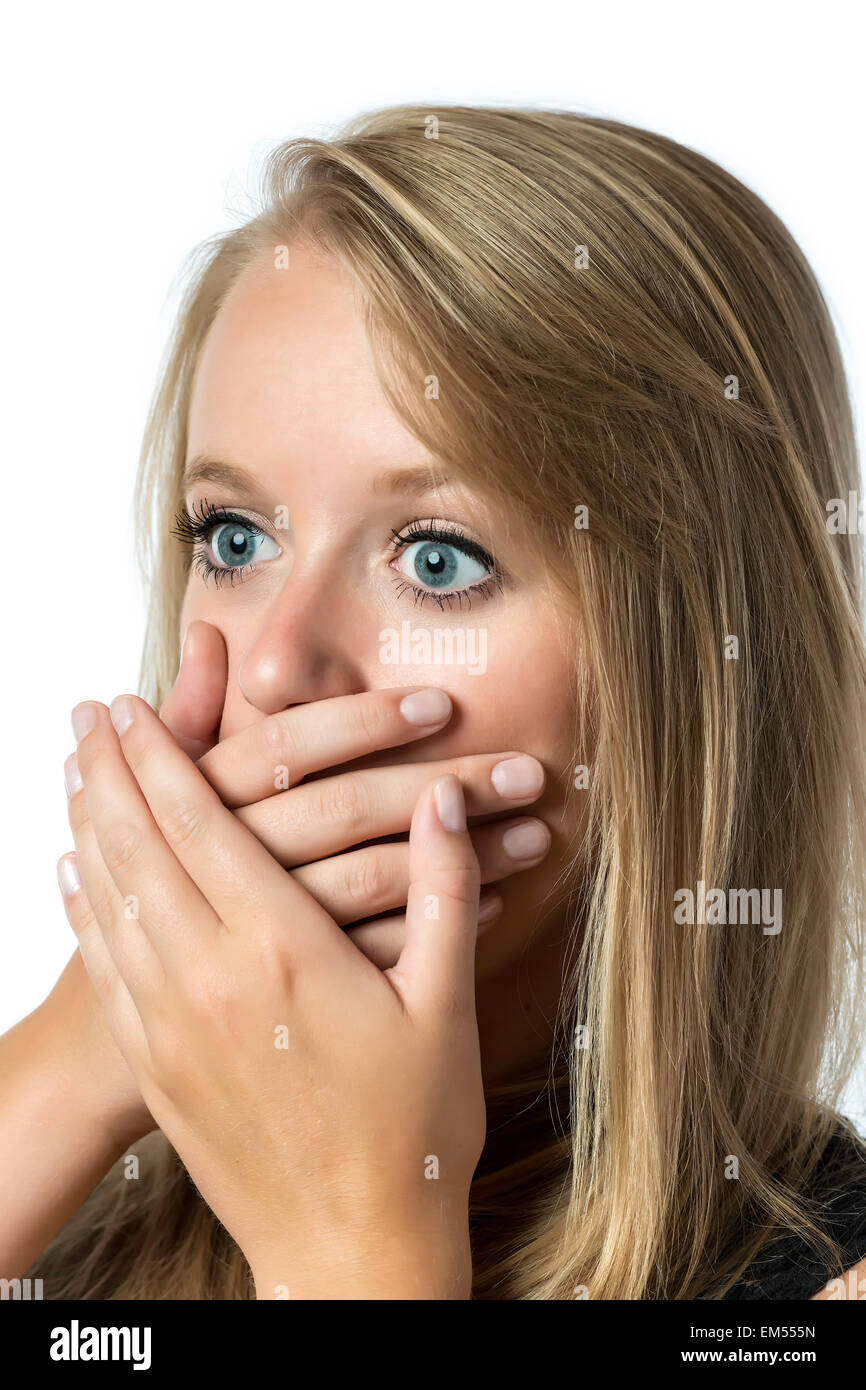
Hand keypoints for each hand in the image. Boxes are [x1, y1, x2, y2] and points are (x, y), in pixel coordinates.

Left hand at [61, 696, 485, 1296]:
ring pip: (108, 902)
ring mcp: (172, 1026)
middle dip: (108, 772)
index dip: (162, 758)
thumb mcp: (447, 1004)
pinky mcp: (156, 1068)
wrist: (352, 1250)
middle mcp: (210, 978)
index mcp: (283, 951)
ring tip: (70, 773)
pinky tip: (70, 874)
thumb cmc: (413, 1131)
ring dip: (85, 827)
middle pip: (139, 849)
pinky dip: (80, 910)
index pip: (203, 826)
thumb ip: (444, 890)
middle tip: (86, 716)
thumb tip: (446, 800)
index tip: (133, 707)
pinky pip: (103, 968)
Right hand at [158, 622, 551, 966]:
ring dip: (467, 855)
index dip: (365, 719)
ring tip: (537, 833)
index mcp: (205, 807)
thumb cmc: (157, 893)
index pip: (290, 747)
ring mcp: (271, 938)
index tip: (443, 702)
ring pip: (375, 879)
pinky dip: (443, 924)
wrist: (145, 1035)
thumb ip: (191, 719)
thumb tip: (207, 632)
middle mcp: (234, 870)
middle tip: (527, 769)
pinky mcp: (307, 994)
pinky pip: (385, 952)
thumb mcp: (168, 803)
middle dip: (445, 781)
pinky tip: (499, 901)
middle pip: (347, 809)